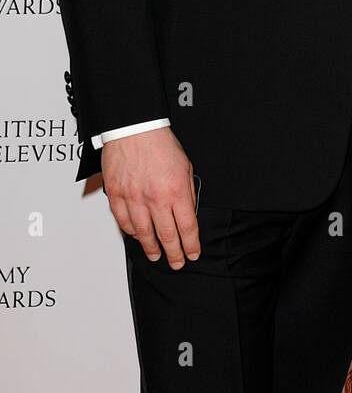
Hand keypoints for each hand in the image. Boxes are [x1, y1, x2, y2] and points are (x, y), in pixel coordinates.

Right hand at [100, 126, 199, 268]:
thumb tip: (188, 212)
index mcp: (176, 190)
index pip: (187, 227)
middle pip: (166, 235)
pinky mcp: (117, 195)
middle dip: (173, 253)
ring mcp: (134, 198)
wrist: (135, 129)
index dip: (190, 245)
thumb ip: (187, 192)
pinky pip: (123, 221)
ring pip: (143, 233)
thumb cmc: (160, 144)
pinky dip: (130, 232)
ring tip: (156, 255)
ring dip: (151, 247)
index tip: (192, 253)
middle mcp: (155, 198)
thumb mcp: (186, 167)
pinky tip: (137, 236)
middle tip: (176, 263)